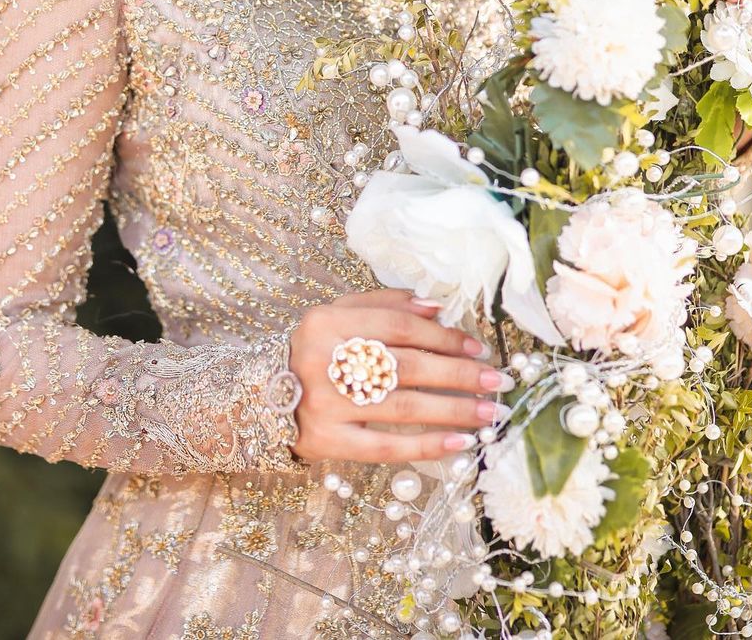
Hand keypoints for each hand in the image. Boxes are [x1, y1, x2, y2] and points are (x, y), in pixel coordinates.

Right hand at [287, 287, 509, 463]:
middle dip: (459, 374)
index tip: (476, 347)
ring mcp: (326, 404)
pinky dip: (426, 446)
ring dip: (453, 410)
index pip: (398, 326)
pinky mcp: (327, 442)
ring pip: (403, 407)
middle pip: (406, 366)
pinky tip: (459, 444)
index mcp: (328, 322)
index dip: (443, 336)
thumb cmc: (311, 353)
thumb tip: (437, 307)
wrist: (256, 397)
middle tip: (495, 381)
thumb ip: (384, 304)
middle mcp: (325, 360)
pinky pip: (385, 446)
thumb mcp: (336, 316)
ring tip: (488, 413)